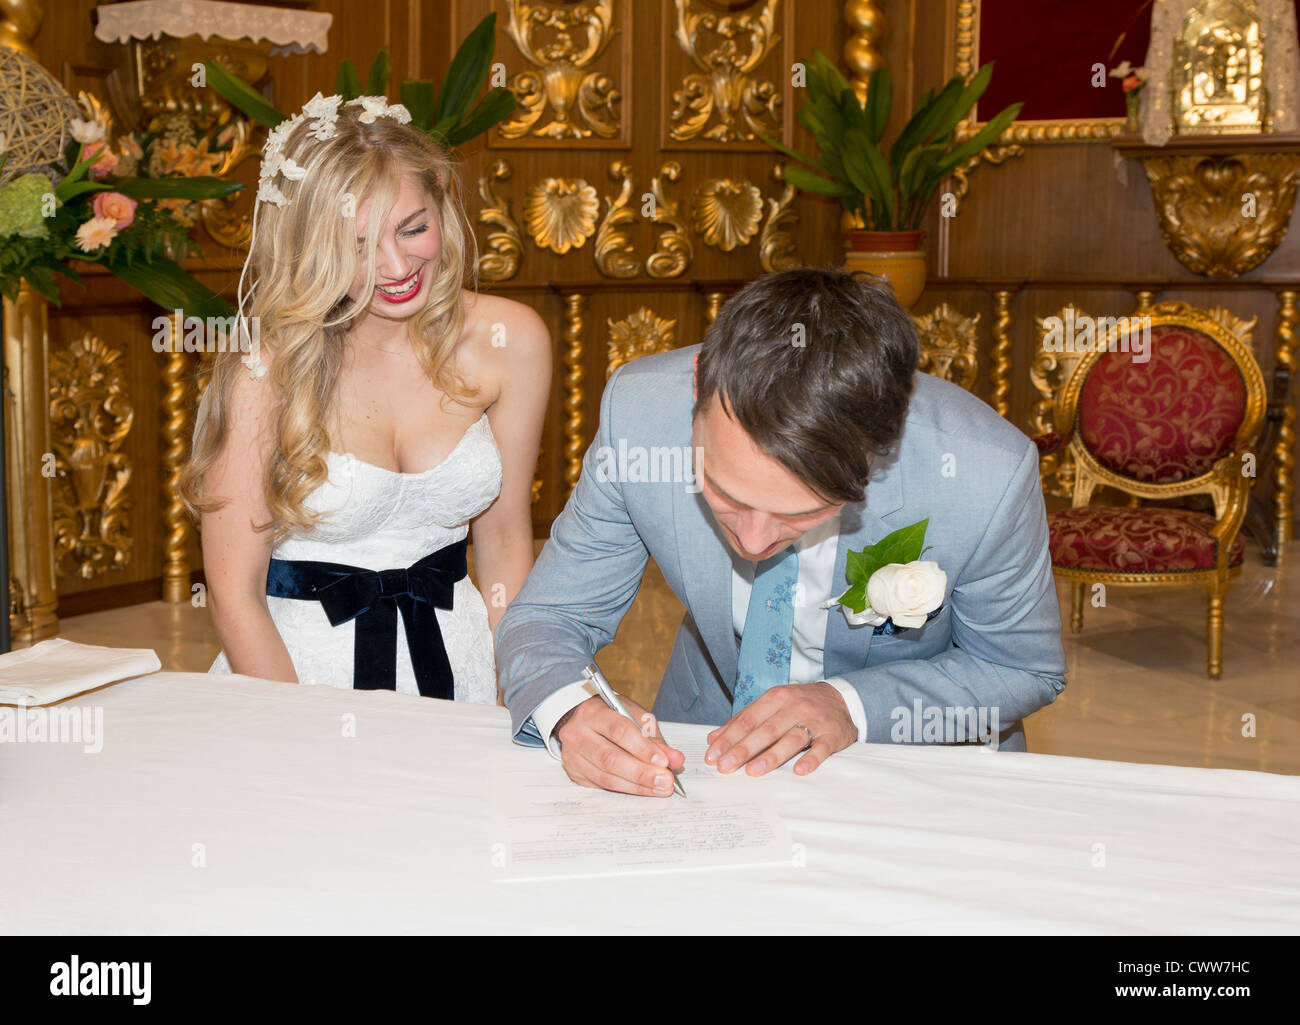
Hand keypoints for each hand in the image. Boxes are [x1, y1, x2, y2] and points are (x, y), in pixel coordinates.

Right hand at [555, 695, 685, 796]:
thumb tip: (675, 759)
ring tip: (659, 788)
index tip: (664, 761)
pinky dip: (626, 789)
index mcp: (593, 713)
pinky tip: (642, 789)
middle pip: (610, 758)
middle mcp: (577, 734)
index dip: (643, 748)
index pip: (619, 731)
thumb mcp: (633, 717)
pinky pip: (601, 786)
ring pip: (606, 777)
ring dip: (637, 786)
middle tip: (665, 781)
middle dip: (642, 773)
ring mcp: (572, 755)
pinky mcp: (574, 772)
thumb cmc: (610, 716)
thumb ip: (654, 738)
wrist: (579, 721)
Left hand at [705, 682, 854, 776]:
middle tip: (726, 767)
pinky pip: (822, 748)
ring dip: (771, 756)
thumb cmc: (799, 705)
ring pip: (791, 739)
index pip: (748, 719)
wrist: (841, 699)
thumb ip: (743, 720)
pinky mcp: (833, 734)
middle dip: (743, 749)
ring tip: (753, 771)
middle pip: (766, 730)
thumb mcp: (772, 705)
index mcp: (776, 698)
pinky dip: (811, 759)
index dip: (729, 738)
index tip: (713, 755)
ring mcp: (814, 721)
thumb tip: (713, 739)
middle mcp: (794, 707)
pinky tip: (799, 771)